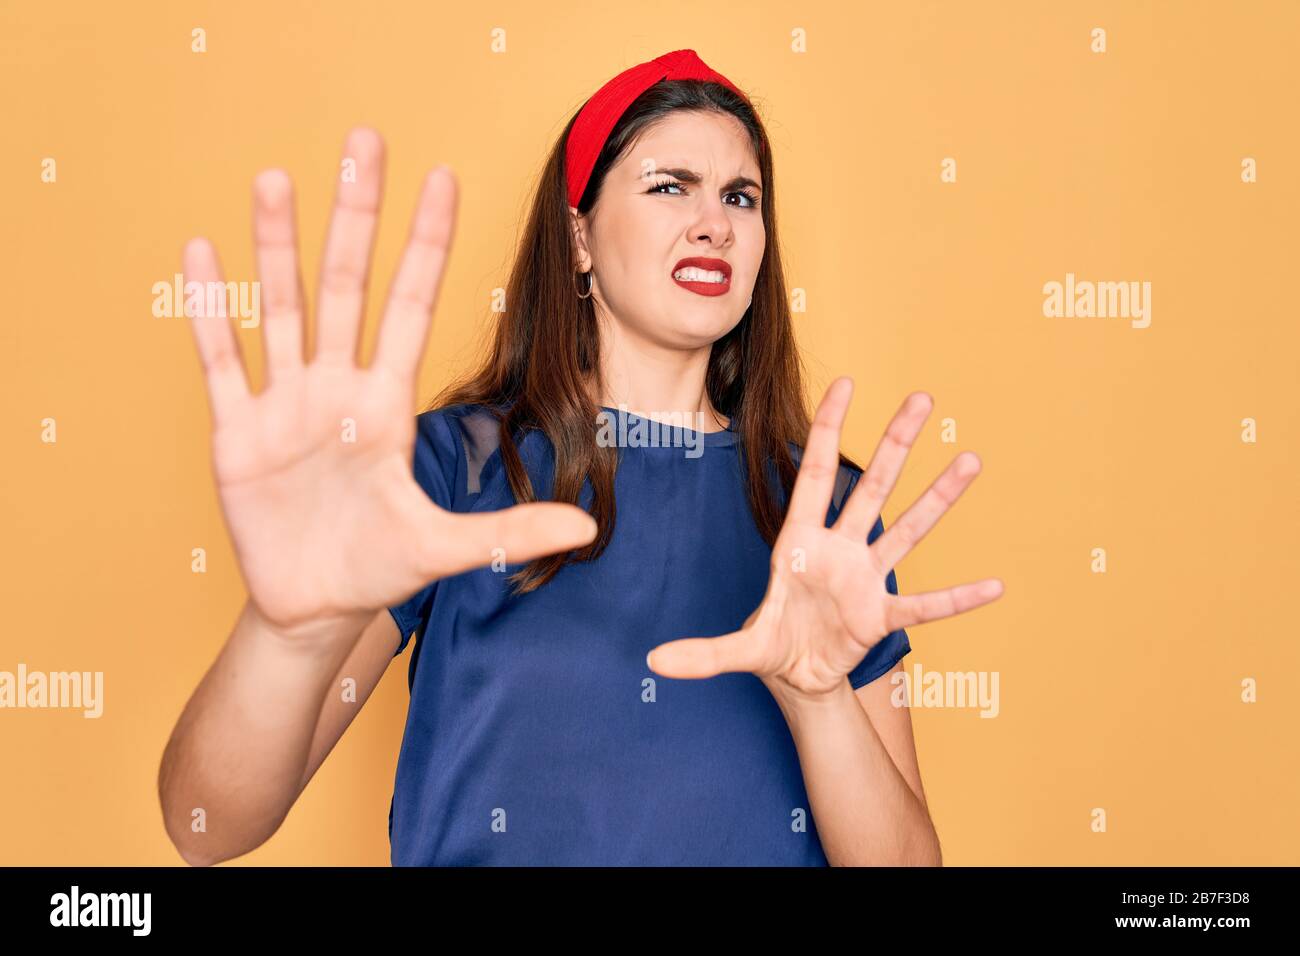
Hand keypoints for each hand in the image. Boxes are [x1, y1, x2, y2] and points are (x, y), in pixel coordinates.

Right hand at [182, 127, 595, 631]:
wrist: (313, 604)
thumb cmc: (378, 566)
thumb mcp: (445, 547)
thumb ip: (509, 531)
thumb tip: (585, 531)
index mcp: (386, 404)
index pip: (412, 306)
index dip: (427, 245)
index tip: (443, 179)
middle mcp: (336, 388)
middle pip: (346, 285)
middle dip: (356, 216)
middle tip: (365, 140)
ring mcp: (283, 403)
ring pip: (280, 308)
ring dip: (276, 246)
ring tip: (277, 178)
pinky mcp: (235, 432)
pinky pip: (220, 361)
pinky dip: (209, 311)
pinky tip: (200, 251)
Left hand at [645, 378, 1002, 697]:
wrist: (798, 677)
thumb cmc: (770, 644)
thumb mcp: (737, 651)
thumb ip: (702, 654)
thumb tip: (653, 663)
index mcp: (798, 543)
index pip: (812, 474)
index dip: (827, 430)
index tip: (847, 383)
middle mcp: (837, 550)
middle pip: (871, 487)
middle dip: (895, 444)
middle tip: (924, 397)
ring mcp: (864, 579)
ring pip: (906, 530)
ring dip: (938, 499)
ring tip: (971, 460)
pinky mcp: (882, 616)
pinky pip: (925, 605)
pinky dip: (957, 599)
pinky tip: (995, 585)